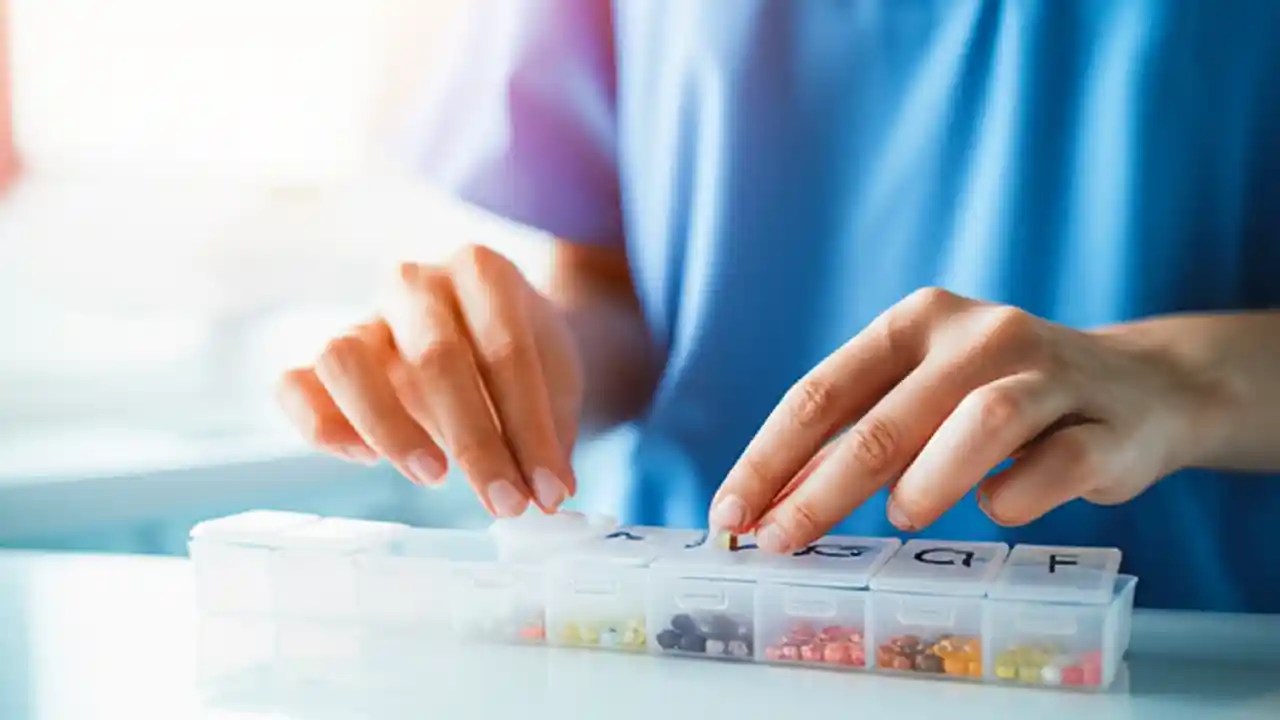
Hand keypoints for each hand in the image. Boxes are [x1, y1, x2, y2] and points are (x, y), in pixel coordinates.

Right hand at [276, 245, 582, 517]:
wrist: (494, 337)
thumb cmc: (527, 357)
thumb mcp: (558, 378)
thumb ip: (552, 430)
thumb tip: (551, 492)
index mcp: (480, 269)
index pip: (505, 348)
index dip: (531, 426)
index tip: (550, 490)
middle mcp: (413, 283)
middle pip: (434, 358)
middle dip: (476, 442)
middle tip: (505, 502)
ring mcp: (362, 318)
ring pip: (344, 360)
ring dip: (389, 427)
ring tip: (434, 477)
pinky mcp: (324, 362)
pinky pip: (295, 386)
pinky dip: (321, 426)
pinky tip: (364, 459)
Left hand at [711, 288, 1227, 552]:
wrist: (1142, 387)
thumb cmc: (1000, 398)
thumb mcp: (921, 397)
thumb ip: (855, 439)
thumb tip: (771, 508)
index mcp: (916, 321)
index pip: (821, 392)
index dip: (769, 459)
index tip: (730, 516)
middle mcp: (979, 335)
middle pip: (883, 421)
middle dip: (819, 493)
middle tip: (779, 544)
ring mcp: (1049, 375)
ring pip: (978, 427)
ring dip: (925, 484)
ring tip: (901, 518)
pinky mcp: (1107, 427)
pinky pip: (1055, 467)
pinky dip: (1014, 496)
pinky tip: (996, 507)